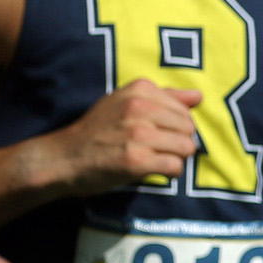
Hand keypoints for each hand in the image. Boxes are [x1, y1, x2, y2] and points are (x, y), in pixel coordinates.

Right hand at [37, 78, 202, 196]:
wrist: (63, 157)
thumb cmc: (97, 130)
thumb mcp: (125, 102)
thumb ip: (164, 97)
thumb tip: (199, 95)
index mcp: (140, 90)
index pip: (185, 110)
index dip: (175, 127)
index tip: (157, 134)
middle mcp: (140, 107)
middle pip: (189, 129)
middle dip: (178, 143)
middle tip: (157, 150)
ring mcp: (138, 134)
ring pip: (186, 147)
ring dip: (175, 158)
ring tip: (155, 160)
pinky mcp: (136, 160)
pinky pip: (175, 166)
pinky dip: (169, 173)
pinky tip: (153, 171)